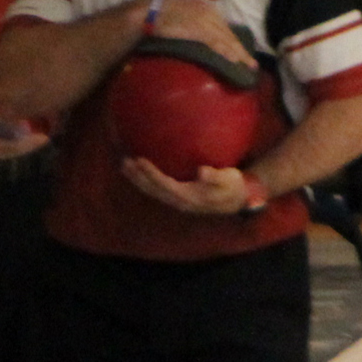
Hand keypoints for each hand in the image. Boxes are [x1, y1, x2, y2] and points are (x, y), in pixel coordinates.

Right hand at [0, 106, 48, 164]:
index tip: (45, 138)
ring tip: (27, 136)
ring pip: (7, 154)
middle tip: (38, 136)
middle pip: (14, 153)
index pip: (16, 146)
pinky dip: (7, 146)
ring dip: (17, 146)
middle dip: (26, 145)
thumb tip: (13, 122)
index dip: (31, 143)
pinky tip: (11, 138)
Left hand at [122, 157, 254, 214]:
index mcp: (188, 197)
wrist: (237, 201)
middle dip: (138, 177)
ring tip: (124, 164)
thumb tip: (202, 172)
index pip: (164, 185)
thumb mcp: (228, 181)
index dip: (150, 174)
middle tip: (125, 161)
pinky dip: (145, 180)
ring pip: (152, 191)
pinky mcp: (177, 197)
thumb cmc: (232, 187)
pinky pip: (157, 189)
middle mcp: (179, 201)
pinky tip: (137, 169)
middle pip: (153, 190)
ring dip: (137, 179)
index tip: (139, 160)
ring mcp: (177, 201)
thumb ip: (216, 177)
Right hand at [149, 0, 254, 66]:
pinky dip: (226, 52)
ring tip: (247, 64)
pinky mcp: (199, 31)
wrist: (149, 12)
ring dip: (238, 53)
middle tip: (251, 63)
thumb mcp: (182, 14)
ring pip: (226, 40)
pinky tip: (233, 59)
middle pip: (229, 34)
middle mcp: (210, 14)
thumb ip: (193, 22)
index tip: (241, 52)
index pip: (224, 28)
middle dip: (240, 49)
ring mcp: (205, 22)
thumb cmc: (160, 15)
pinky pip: (216, 43)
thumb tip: (199, 35)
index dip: (233, 41)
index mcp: (206, 9)